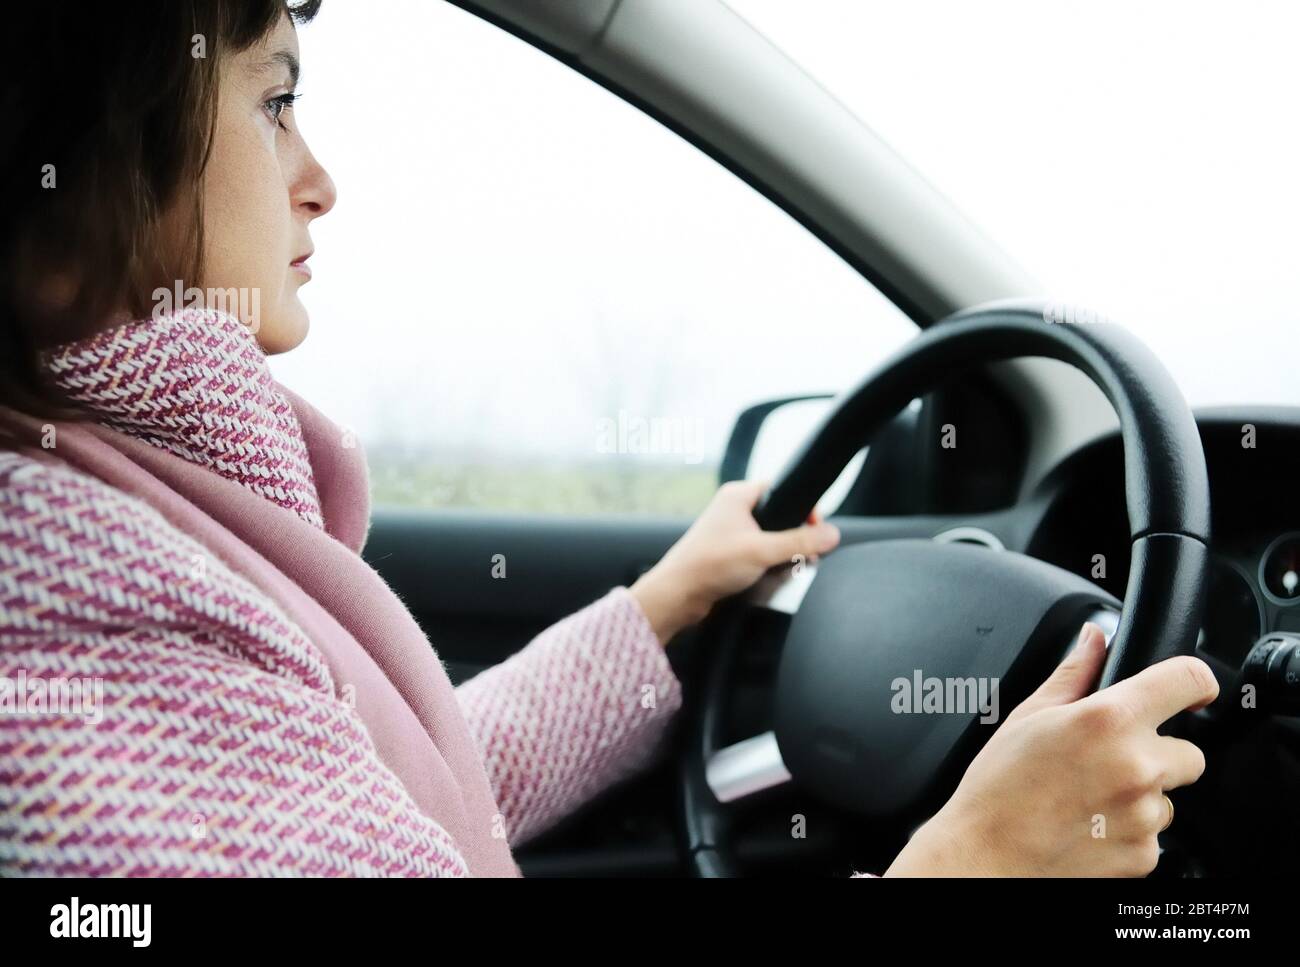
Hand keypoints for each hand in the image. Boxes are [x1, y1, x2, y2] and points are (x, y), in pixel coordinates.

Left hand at [629, 479, 840, 645]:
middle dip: (795, 536)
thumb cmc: (708, 565)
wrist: (678, 595)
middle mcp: (733, 509)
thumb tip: (830, 534)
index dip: (803, 508)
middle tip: (804, 553)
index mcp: (738, 495)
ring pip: (771, 537)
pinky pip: (759, 553)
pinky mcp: (729, 553)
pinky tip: (770, 576)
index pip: (782, 489)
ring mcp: (730, 531)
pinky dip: (768, 564)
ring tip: (785, 567)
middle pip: (780, 515)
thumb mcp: (762, 551)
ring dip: (782, 553)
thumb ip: (800, 541)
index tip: (815, 528)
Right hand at [885, 623, 1218, 876]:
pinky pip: (1154, 835)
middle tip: (1108, 760)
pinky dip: (1129, 831)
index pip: (1188, 681)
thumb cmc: (998, 787)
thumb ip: (1073, 672)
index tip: (1192, 690)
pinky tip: (1090, 824)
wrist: (986, 853)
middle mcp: (1136, 765)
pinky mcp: (1144, 855)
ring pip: (1169, 797)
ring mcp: (1144, 815)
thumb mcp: (1029, 716)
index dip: (1194, 681)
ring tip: (1089, 797)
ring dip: (1141, 795)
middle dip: (1158, 752)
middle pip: (1189, 752)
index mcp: (1109, 720)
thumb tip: (1094, 638)